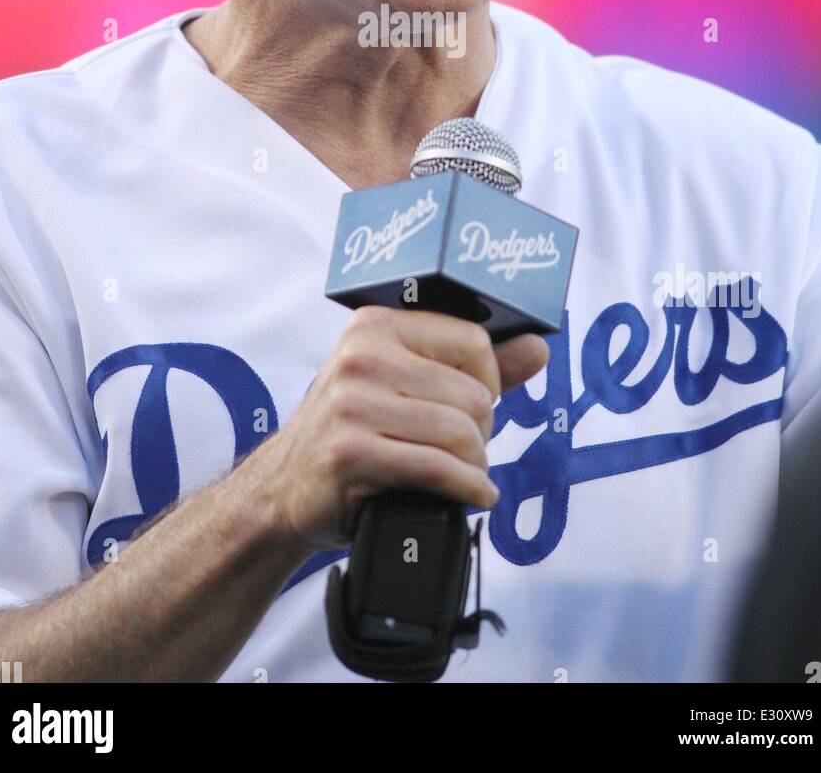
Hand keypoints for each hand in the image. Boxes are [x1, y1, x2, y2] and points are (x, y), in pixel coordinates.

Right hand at [251, 305, 548, 551]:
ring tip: (467, 474)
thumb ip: (472, 365)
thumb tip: (538, 349)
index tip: (479, 405)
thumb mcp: (404, 382)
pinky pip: (437, 469)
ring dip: (476, 466)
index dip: (491, 381)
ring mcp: (351, 404)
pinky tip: (472, 495)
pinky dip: (467, 489)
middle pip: (472, 395)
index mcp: (376, 324)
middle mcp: (361, 356)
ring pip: (459, 433)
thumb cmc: (353, 429)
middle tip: (468, 450)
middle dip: (483, 432)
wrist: (283, 487)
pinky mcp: (350, 452)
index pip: (473, 342)